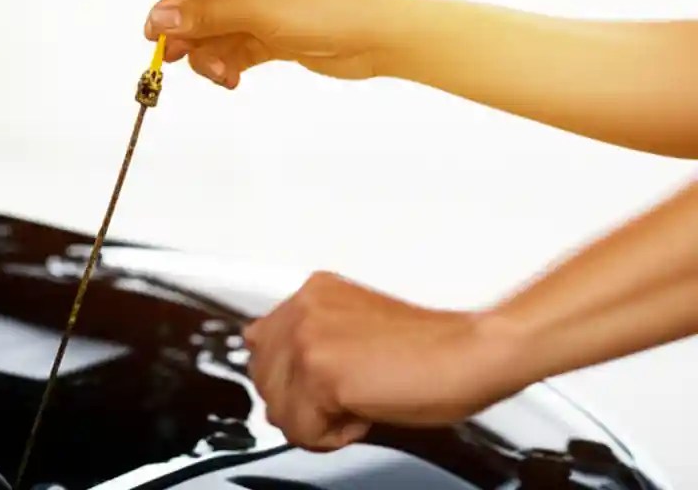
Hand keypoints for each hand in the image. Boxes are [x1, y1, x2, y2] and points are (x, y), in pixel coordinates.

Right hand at [144, 0, 398, 86]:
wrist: (373, 36)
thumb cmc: (321, 8)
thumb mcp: (254, 11)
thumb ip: (204, 17)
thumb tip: (161, 20)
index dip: (170, 9)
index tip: (151, 36)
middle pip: (204, 9)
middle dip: (192, 37)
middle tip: (177, 61)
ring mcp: (265, 6)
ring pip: (219, 33)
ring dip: (212, 56)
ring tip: (219, 74)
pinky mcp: (274, 34)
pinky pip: (238, 48)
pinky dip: (229, 64)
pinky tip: (230, 78)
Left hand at [242, 272, 524, 451]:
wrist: (471, 353)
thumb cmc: (431, 348)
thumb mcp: (354, 329)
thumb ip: (312, 339)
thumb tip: (280, 373)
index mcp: (312, 293)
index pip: (260, 345)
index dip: (292, 379)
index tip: (323, 384)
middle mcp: (304, 309)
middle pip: (263, 381)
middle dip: (301, 402)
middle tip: (349, 396)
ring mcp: (308, 339)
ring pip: (279, 411)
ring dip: (318, 421)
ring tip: (359, 403)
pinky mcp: (320, 374)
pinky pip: (303, 432)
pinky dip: (334, 437)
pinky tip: (365, 413)